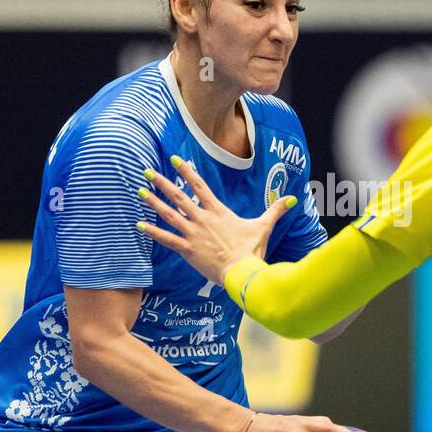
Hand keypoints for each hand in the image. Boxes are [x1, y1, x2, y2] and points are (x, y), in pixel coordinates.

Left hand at [137, 155, 297, 283]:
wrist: (242, 272)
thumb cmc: (252, 250)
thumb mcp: (263, 227)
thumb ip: (276, 210)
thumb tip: (292, 198)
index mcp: (218, 211)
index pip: (199, 185)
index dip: (187, 171)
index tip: (176, 159)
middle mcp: (202, 219)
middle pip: (178, 196)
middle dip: (162, 182)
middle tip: (147, 172)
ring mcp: (193, 234)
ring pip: (168, 214)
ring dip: (153, 202)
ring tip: (140, 192)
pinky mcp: (187, 250)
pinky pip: (166, 239)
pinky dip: (152, 233)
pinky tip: (139, 226)